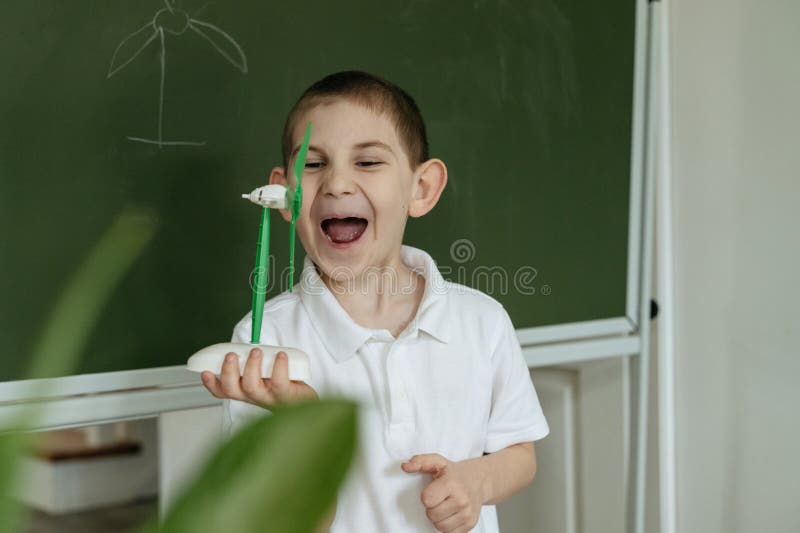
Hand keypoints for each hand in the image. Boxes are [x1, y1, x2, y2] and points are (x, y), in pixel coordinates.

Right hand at [201, 348, 317, 408]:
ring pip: (251, 387)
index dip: (211, 383)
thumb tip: (250, 339)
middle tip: (231, 355)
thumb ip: (255, 361)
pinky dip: (278, 366)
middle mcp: (254, 397)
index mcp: (246, 391)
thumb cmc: (285, 385)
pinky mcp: (286, 397)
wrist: (308, 403)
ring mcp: (269, 398)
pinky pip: (279, 383)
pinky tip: (281, 355)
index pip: (223, 391)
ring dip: (251, 366)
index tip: (205, 371)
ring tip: (256, 351)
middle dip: (228, 371)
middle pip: (232, 389)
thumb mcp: (265, 373)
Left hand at [401, 453, 486, 532]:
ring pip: (440, 527)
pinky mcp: (470, 525)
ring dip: (438, 519)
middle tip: (438, 499)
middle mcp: (462, 500)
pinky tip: (450, 514)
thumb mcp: (438, 462)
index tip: (432, 491)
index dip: (426, 496)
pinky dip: (447, 526)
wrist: (479, 481)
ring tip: (444, 507)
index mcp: (451, 484)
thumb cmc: (454, 473)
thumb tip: (405, 466)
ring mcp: (467, 514)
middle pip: (432, 515)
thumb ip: (420, 461)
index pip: (427, 500)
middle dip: (431, 508)